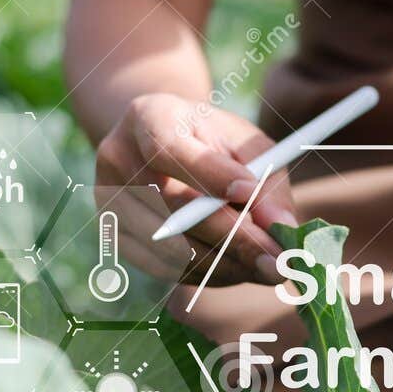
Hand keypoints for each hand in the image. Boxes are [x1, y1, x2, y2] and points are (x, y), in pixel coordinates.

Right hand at [95, 93, 296, 286]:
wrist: (162, 145)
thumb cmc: (213, 142)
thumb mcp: (244, 144)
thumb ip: (266, 180)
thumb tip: (282, 228)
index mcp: (149, 118)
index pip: (170, 149)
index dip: (209, 174)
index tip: (250, 192)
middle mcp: (118, 159)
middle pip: (174, 209)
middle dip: (234, 238)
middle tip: (279, 260)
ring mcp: (110, 202)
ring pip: (173, 249)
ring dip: (227, 264)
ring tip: (268, 267)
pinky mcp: (117, 238)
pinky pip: (168, 269)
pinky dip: (211, 273)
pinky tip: (240, 268)